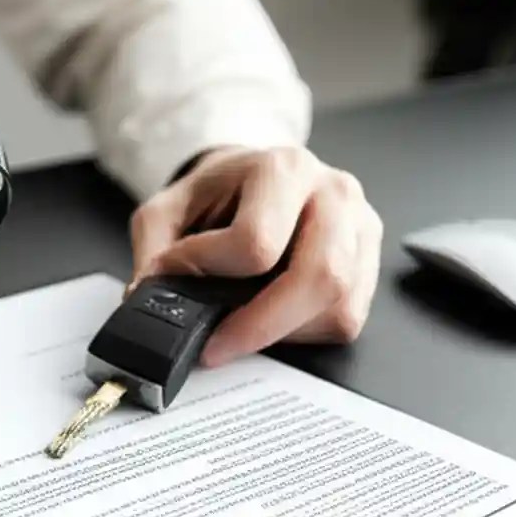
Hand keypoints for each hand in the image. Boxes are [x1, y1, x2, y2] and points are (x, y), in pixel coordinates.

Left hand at [128, 146, 382, 366]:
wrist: (250, 179)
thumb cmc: (214, 195)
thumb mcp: (167, 211)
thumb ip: (153, 254)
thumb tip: (147, 302)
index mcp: (283, 169)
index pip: (257, 241)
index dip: (210, 271)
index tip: (177, 279)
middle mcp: (334, 192)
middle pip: (319, 276)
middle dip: (261, 325)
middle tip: (217, 346)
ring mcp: (360, 227)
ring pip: (340, 304)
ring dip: (285, 332)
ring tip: (242, 331)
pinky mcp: (368, 262)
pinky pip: (347, 317)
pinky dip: (305, 332)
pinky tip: (273, 321)